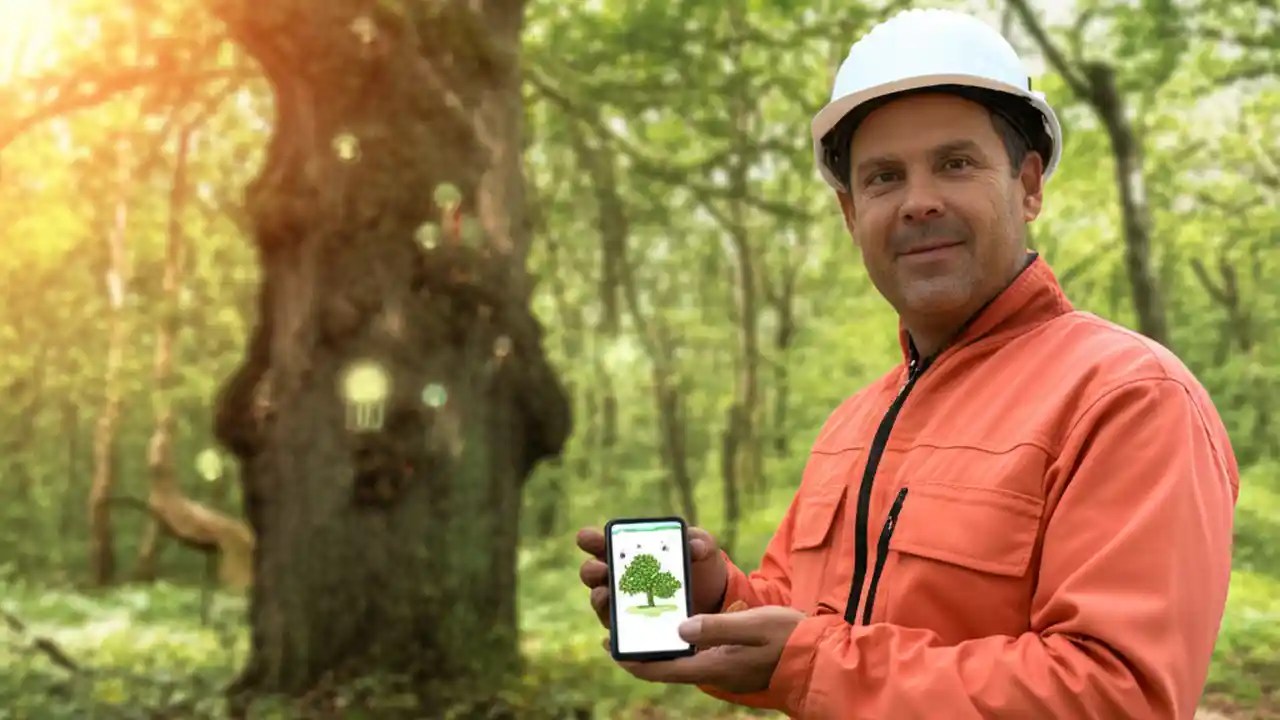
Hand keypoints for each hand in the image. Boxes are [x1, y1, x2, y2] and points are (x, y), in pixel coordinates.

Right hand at [576, 525, 728, 628]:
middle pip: (593, 573)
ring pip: (600, 602)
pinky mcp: (633, 630)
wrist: (715, 600)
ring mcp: (623, 604)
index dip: (591, 539)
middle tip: (601, 569)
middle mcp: (620, 577)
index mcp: (630, 552)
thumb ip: (700, 542)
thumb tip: (694, 546)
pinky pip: (617, 634)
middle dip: (592, 570)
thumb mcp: (704, 550)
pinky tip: (613, 636)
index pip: (602, 542)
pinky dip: (613, 635)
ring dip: (599, 599)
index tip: (587, 538)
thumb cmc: (701, 567)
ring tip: (606, 596)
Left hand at [617, 606, 805, 692]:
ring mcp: (722, 669)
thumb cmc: (789, 640)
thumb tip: (679, 626)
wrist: (819, 659)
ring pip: (680, 660)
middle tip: (618, 627)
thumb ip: (717, 626)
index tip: (610, 645)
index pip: (661, 670)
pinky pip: (695, 655)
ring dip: (659, 645)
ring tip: (641, 620)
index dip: (632, 661)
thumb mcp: (755, 625)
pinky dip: (679, 642)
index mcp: (713, 667)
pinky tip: (676, 622)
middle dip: (640, 651)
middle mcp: (713, 672)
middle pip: (665, 667)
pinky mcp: (731, 663)